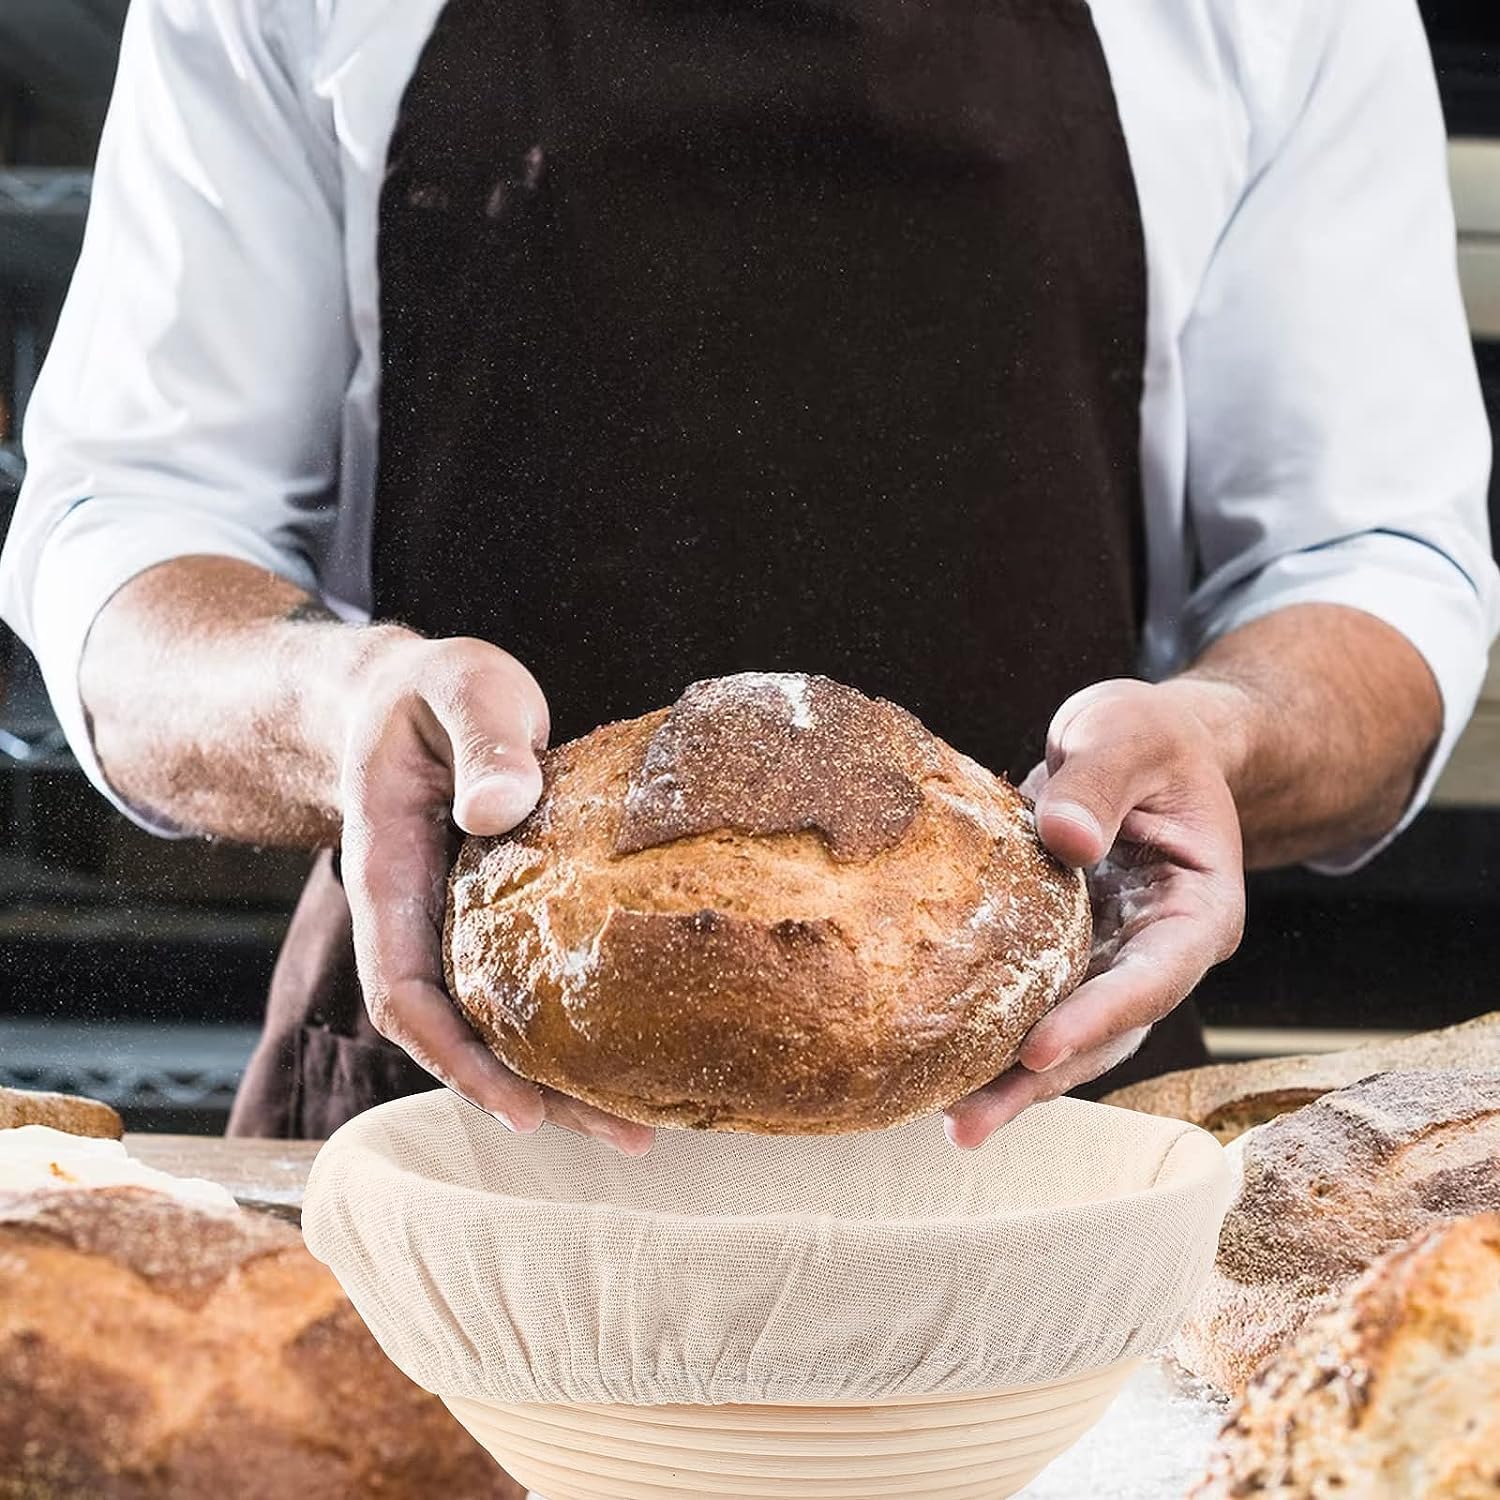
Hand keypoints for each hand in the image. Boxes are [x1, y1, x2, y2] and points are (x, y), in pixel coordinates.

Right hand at [339, 633, 654, 1154]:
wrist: (406, 696)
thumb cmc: (432, 691)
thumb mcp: (460, 687)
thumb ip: (482, 740)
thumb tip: (496, 813)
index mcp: (391, 878)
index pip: (406, 995)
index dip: (459, 1060)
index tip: (523, 1110)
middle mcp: (419, 919)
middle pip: (461, 1035)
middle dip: (534, 1098)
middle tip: (629, 1140)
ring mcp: (455, 925)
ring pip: (496, 1023)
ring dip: (561, 1077)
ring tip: (645, 1122)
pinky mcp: (496, 918)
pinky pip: (524, 989)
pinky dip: (569, 1029)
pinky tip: (632, 1051)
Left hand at [945, 678, 1246, 1146]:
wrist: (1146, 746)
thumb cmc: (1151, 738)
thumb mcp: (1131, 734)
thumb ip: (1101, 781)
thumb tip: (1066, 840)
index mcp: (1197, 913)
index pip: (1150, 980)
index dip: (1094, 1019)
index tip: (1036, 1051)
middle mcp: (1158, 954)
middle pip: (1105, 1035)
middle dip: (1039, 1082)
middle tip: (968, 1124)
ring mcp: (1110, 960)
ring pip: (1066, 1035)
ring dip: (1010, 1080)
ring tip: (949, 1120)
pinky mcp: (1066, 954)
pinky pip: (1031, 1002)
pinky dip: (992, 1034)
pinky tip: (940, 1065)